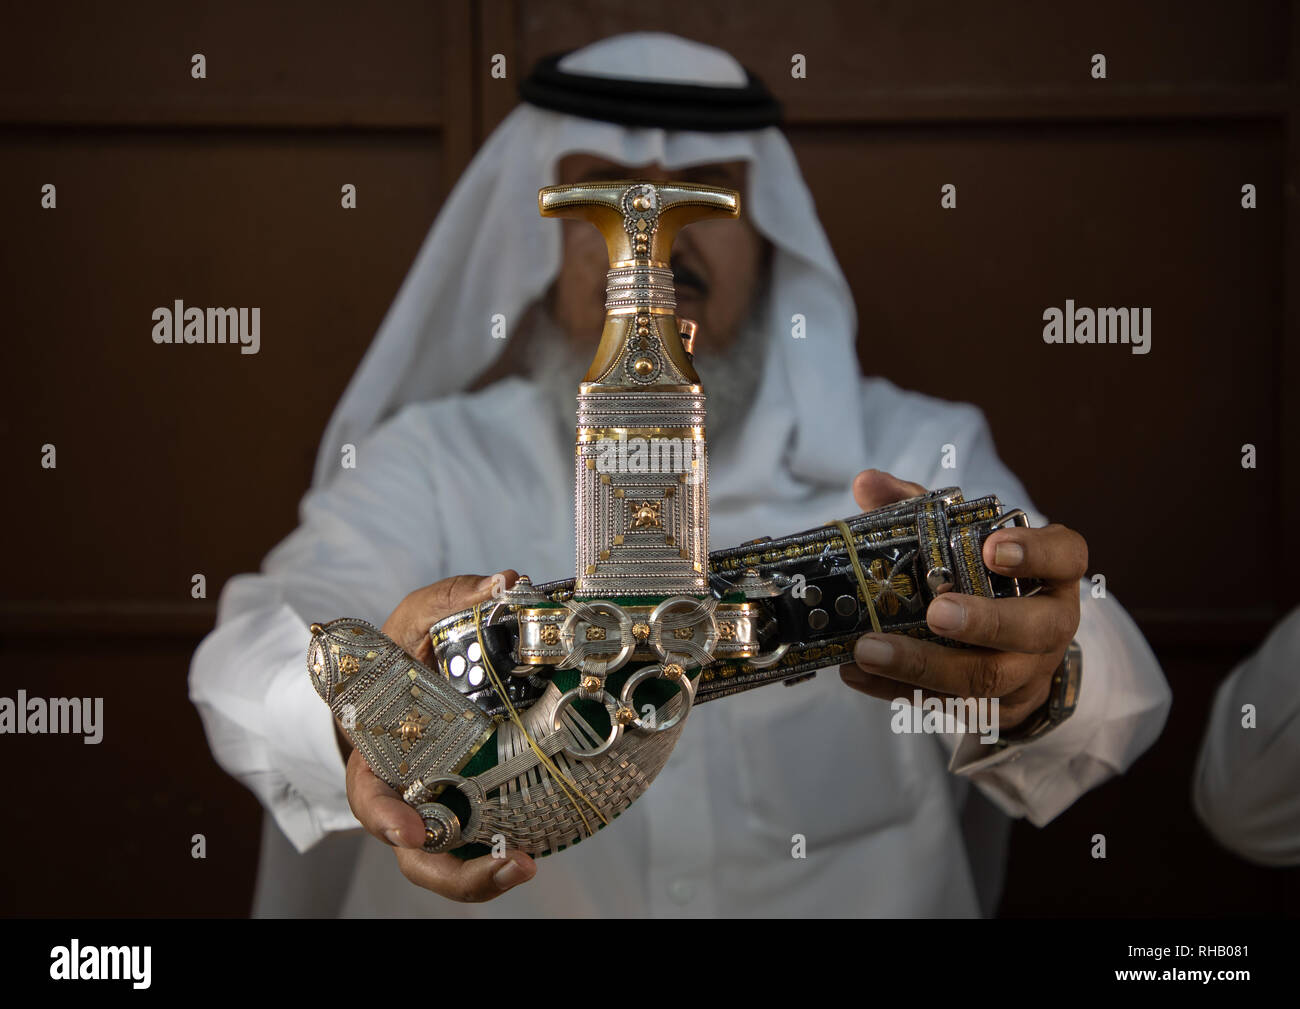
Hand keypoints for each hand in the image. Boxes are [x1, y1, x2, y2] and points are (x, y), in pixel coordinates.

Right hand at [339, 570, 537, 901]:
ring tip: (528, 865)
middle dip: (459, 875)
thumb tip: (506, 581)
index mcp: (377, 755)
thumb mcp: (416, 619)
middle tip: (511, 864)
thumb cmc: (401, 654)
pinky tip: (544, 846)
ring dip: (489, 875)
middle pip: (420, 854)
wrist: (409, 677)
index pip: (372, 798)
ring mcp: (443, 807)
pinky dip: (510, 851)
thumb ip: (453, 598)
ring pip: (455, 863)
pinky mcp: (478, 807)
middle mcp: (407, 794)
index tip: (409, 828)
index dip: (387, 817)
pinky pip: (489, 840)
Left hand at [838, 470, 1085, 729]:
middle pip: (1031, 628)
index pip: (1065, 556)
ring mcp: (1025, 672)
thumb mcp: (960, 539)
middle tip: (936, 612)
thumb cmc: (982, 581)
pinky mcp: (993, 709)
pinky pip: (946, 704)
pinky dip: (895, 689)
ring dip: (923, 664)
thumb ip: (920, 507)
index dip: (1035, 552)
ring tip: (868, 648)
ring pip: (985, 677)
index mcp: (1051, 575)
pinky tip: (855, 673)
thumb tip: (869, 483)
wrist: (1010, 654)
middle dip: (982, 621)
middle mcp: (1049, 624)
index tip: (993, 547)